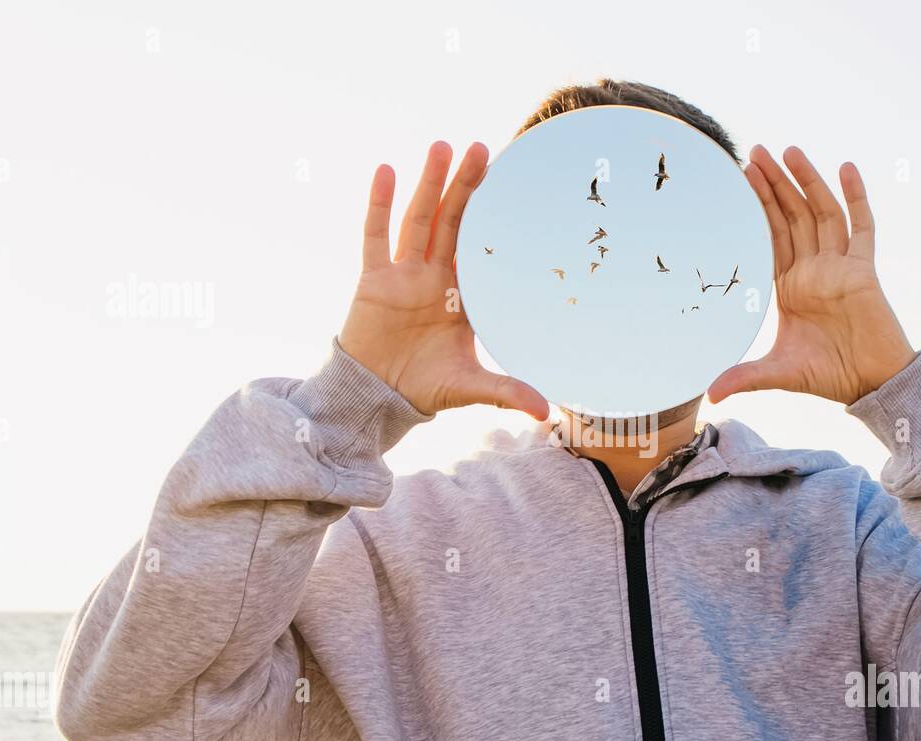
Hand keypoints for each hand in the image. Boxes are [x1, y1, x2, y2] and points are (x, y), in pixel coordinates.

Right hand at [338, 142, 548, 418]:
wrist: (376, 399)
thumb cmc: (424, 389)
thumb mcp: (471, 388)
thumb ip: (507, 391)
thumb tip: (547, 414)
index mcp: (461, 295)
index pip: (481, 248)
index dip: (494, 217)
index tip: (512, 184)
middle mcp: (434, 277)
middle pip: (453, 222)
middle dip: (466, 186)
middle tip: (483, 148)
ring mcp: (403, 275)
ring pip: (419, 220)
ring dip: (430, 184)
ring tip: (443, 146)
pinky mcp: (373, 280)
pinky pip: (376, 236)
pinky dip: (380, 204)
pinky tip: (387, 171)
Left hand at [708, 146, 915, 406]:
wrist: (870, 384)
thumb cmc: (827, 376)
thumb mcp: (777, 374)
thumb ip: (744, 377)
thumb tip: (709, 397)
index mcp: (789, 286)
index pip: (769, 237)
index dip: (755, 209)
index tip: (740, 179)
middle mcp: (813, 270)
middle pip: (791, 216)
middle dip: (774, 185)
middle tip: (755, 152)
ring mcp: (840, 266)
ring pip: (822, 213)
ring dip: (807, 181)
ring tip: (789, 150)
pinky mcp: (864, 269)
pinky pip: (862, 226)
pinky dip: (856, 197)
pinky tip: (846, 168)